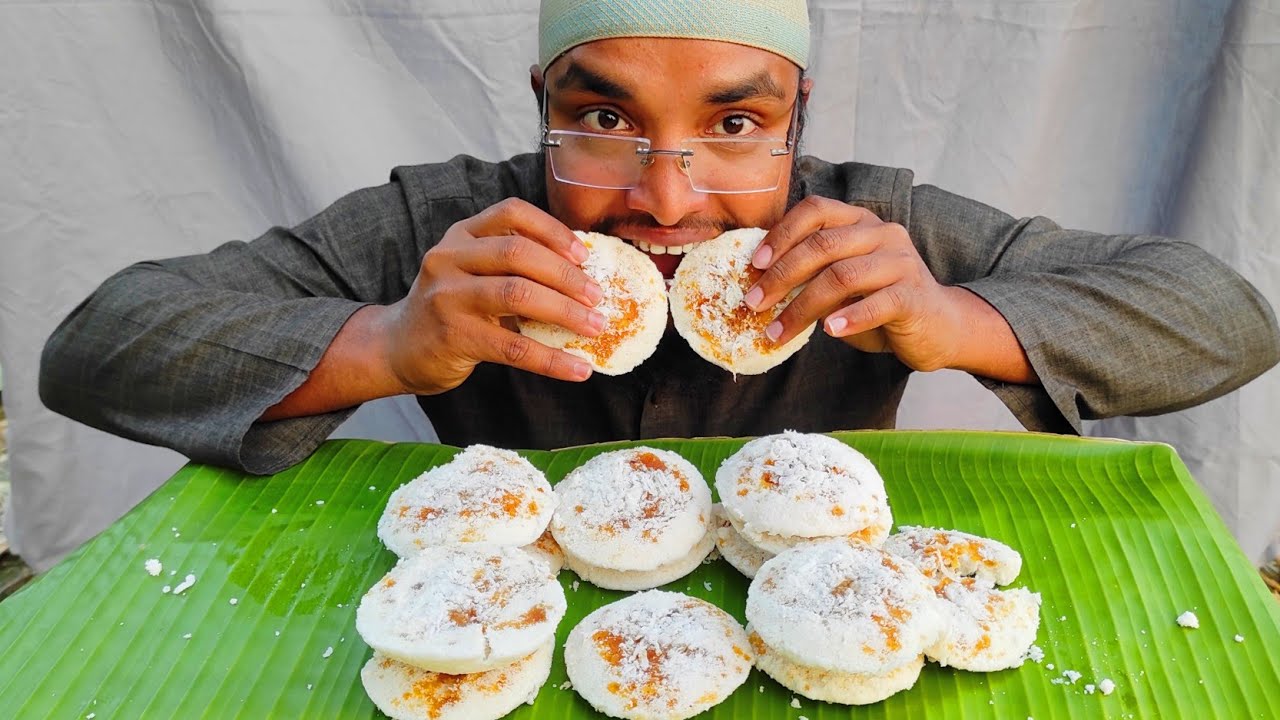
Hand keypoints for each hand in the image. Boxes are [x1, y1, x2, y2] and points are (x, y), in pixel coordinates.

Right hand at [382, 198, 605, 394]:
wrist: (397, 348)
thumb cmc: (451, 308)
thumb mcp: (472, 272)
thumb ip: (513, 265)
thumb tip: (583, 274)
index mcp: (461, 235)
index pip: (512, 213)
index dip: (553, 230)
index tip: (584, 255)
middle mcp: (450, 257)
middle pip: (518, 253)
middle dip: (566, 275)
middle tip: (598, 297)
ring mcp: (448, 296)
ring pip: (517, 295)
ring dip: (565, 312)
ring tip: (595, 327)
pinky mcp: (454, 336)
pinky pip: (513, 347)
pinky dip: (552, 359)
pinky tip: (578, 368)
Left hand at [743, 195, 964, 371]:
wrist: (939, 327)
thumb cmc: (880, 304)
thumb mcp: (841, 284)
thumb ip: (811, 275)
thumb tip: (760, 285)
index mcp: (860, 221)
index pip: (815, 211)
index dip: (781, 234)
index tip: (754, 264)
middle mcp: (882, 233)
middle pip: (822, 246)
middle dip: (781, 276)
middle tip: (753, 303)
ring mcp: (901, 262)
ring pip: (842, 276)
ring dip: (802, 307)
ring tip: (777, 331)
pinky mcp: (914, 295)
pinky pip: (876, 304)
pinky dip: (849, 318)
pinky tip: (828, 332)